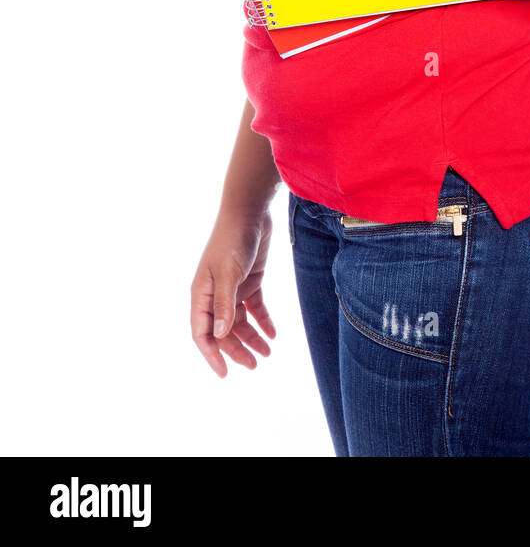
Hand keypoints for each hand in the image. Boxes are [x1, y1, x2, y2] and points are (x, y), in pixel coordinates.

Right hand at [191, 209, 275, 376]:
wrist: (249, 211)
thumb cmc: (233, 239)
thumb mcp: (228, 273)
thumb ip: (224, 304)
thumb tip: (219, 335)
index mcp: (201, 293)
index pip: (202, 333)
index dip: (212, 354)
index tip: (225, 373)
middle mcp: (214, 293)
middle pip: (223, 330)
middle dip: (237, 349)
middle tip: (255, 365)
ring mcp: (232, 287)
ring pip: (240, 321)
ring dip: (252, 338)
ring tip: (267, 353)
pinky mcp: (249, 280)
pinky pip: (254, 307)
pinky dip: (263, 321)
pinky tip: (273, 333)